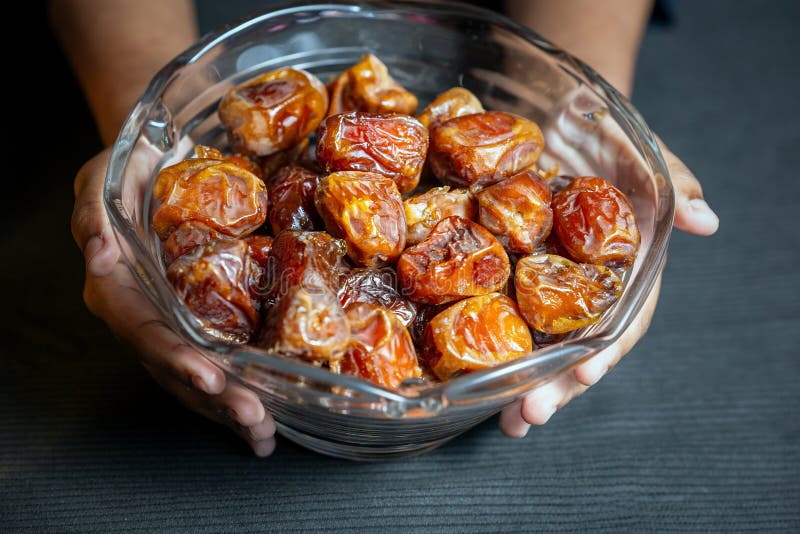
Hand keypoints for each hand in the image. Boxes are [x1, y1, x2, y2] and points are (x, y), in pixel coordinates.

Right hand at [72, 148, 276, 455]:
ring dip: (229, 408)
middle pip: (174, 368)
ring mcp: (171, 325)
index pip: (144, 332)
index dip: (175, 357)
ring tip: (265, 433)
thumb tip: (99, 255)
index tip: (210, 378)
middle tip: (255, 418)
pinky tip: (265, 418)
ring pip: (195, 377)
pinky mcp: (199, 323)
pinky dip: (239, 391)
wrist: (155, 169)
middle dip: (215, 398)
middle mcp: (143, 318)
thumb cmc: (128, 173)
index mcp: (116, 292)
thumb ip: (94, 215)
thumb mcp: (103, 180)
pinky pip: (216, 362)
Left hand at [498, 92, 718, 436]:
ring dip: (522, 384)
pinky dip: (487, 346)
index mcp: (623, 268)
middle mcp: (585, 286)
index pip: (623, 317)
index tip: (586, 374)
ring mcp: (545, 285)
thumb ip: (673, 180)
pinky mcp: (506, 273)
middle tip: (530, 416)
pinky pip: (498, 313)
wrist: (557, 115)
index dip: (607, 347)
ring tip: (507, 421)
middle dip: (556, 385)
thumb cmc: (605, 133)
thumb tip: (707, 219)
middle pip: (576, 347)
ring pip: (539, 345)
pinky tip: (470, 378)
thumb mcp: (640, 148)